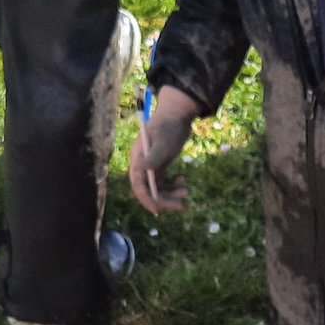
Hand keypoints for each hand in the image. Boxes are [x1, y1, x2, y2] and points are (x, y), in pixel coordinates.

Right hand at [129, 86, 199, 213]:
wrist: (177, 114)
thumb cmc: (169, 125)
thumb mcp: (164, 142)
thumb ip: (154, 156)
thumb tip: (143, 169)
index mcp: (138, 160)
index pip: (138, 185)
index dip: (146, 200)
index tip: (158, 210)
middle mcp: (142, 165)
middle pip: (149, 190)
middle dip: (164, 199)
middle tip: (181, 204)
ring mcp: (151, 166)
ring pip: (158, 189)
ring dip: (171, 194)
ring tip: (186, 190)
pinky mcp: (160, 166)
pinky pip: (164, 183)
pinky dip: (174, 186)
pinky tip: (183, 180)